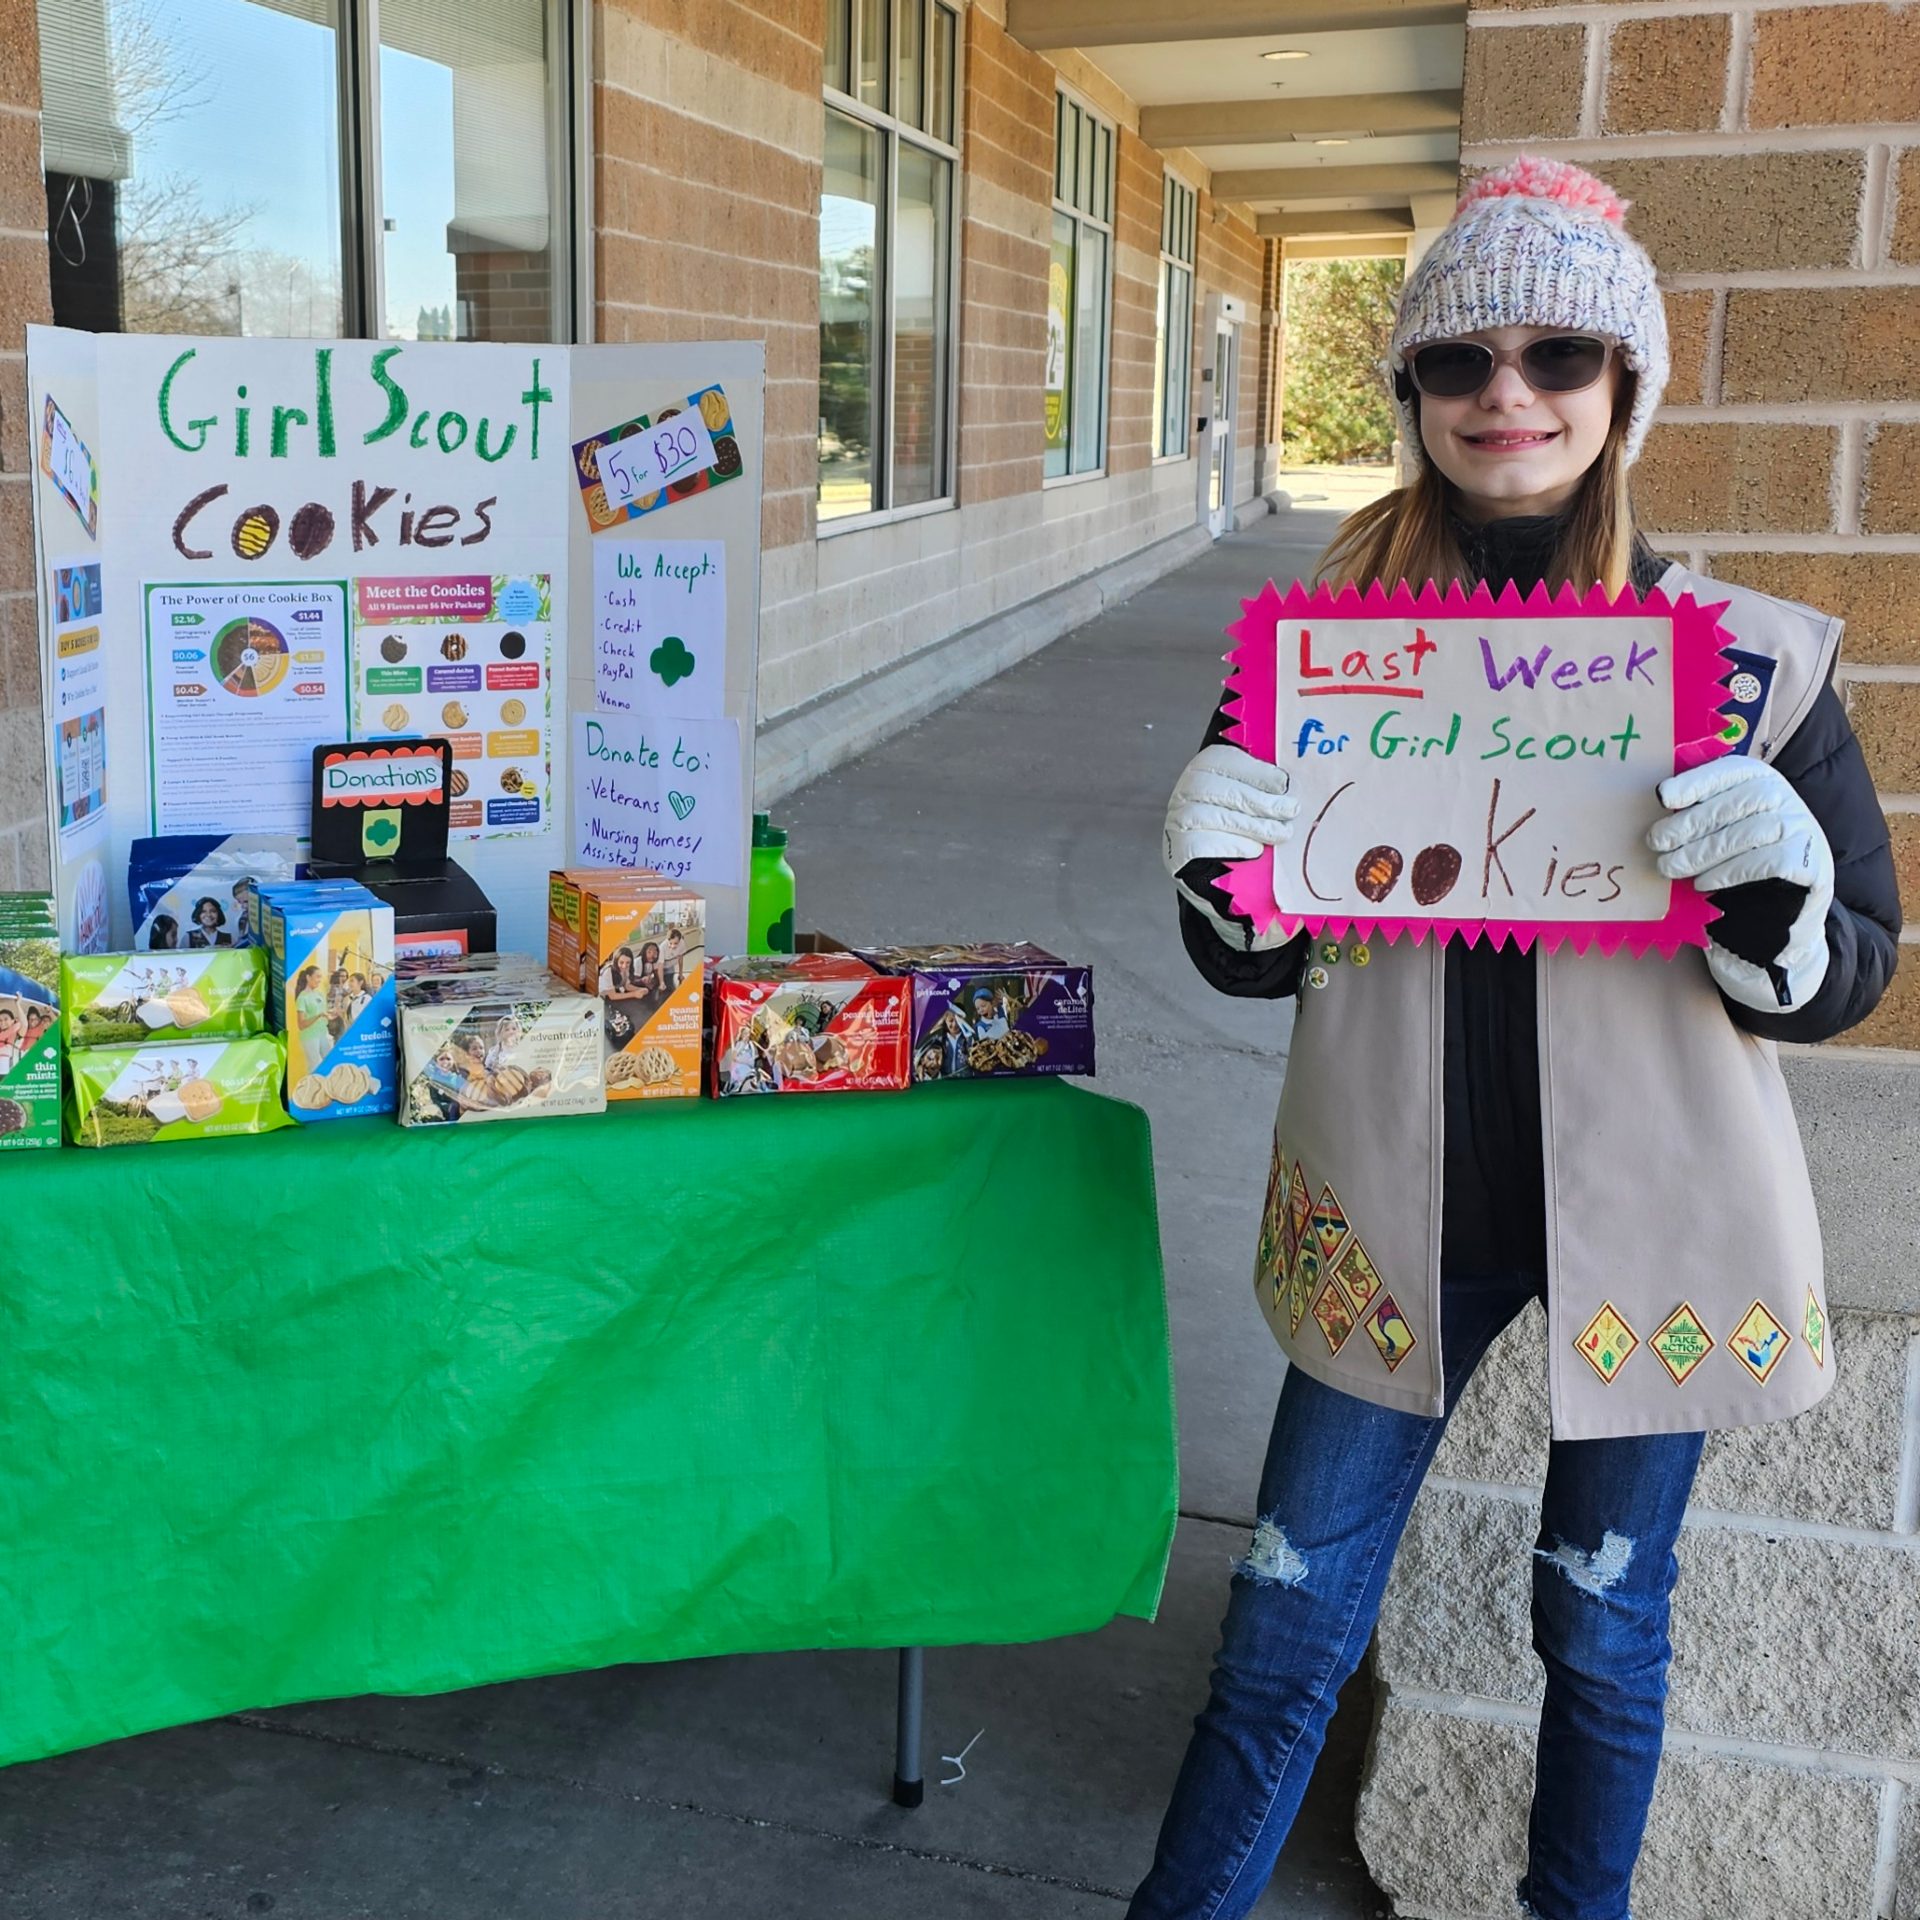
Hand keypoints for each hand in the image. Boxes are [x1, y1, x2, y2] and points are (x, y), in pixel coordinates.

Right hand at [1163, 744, 1298, 876]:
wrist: (1216, 873)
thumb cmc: (1237, 830)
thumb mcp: (1252, 800)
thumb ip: (1266, 789)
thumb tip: (1291, 788)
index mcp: (1204, 769)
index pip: (1224, 760)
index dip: (1256, 772)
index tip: (1283, 785)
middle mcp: (1185, 791)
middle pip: (1222, 790)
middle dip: (1262, 801)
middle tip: (1290, 811)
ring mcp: (1179, 820)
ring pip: (1214, 817)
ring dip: (1253, 826)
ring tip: (1279, 833)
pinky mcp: (1178, 849)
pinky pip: (1204, 844)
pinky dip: (1233, 846)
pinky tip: (1253, 849)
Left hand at [1649, 760, 1833, 1010]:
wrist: (1781, 908)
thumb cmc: (1737, 859)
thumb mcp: (1720, 829)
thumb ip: (1698, 812)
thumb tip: (1653, 805)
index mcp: (1761, 781)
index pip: (1731, 771)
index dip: (1697, 781)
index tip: (1662, 797)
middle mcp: (1786, 799)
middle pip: (1736, 803)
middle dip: (1690, 823)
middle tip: (1656, 843)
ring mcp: (1802, 829)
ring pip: (1749, 833)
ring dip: (1702, 852)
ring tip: (1671, 867)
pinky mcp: (1810, 863)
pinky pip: (1768, 862)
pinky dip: (1729, 872)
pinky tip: (1703, 883)